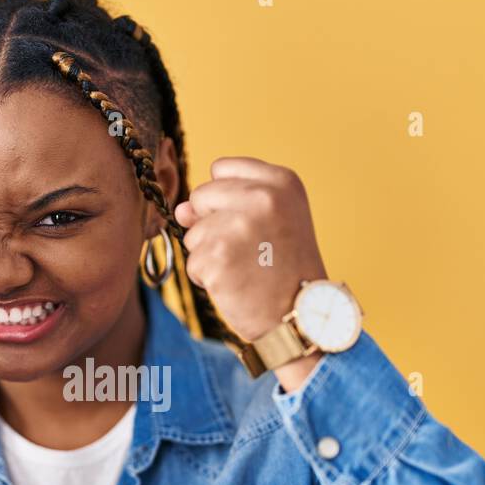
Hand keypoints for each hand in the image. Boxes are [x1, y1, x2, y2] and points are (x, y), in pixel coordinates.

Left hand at [173, 156, 328, 343]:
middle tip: (249, 249)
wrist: (303, 315)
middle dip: (213, 225)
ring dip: (210, 255)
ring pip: (193, 233)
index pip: (221, 168)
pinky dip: (207, 279)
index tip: (252, 222)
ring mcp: (238, 226)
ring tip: (245, 268)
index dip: (225, 199)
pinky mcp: (218, 257)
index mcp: (280, 181)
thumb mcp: (275, 220)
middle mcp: (261, 197)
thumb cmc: (287, 269)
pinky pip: (193, 262)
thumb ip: (228, 204)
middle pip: (201, 196)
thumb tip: (181, 209)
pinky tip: (237, 285)